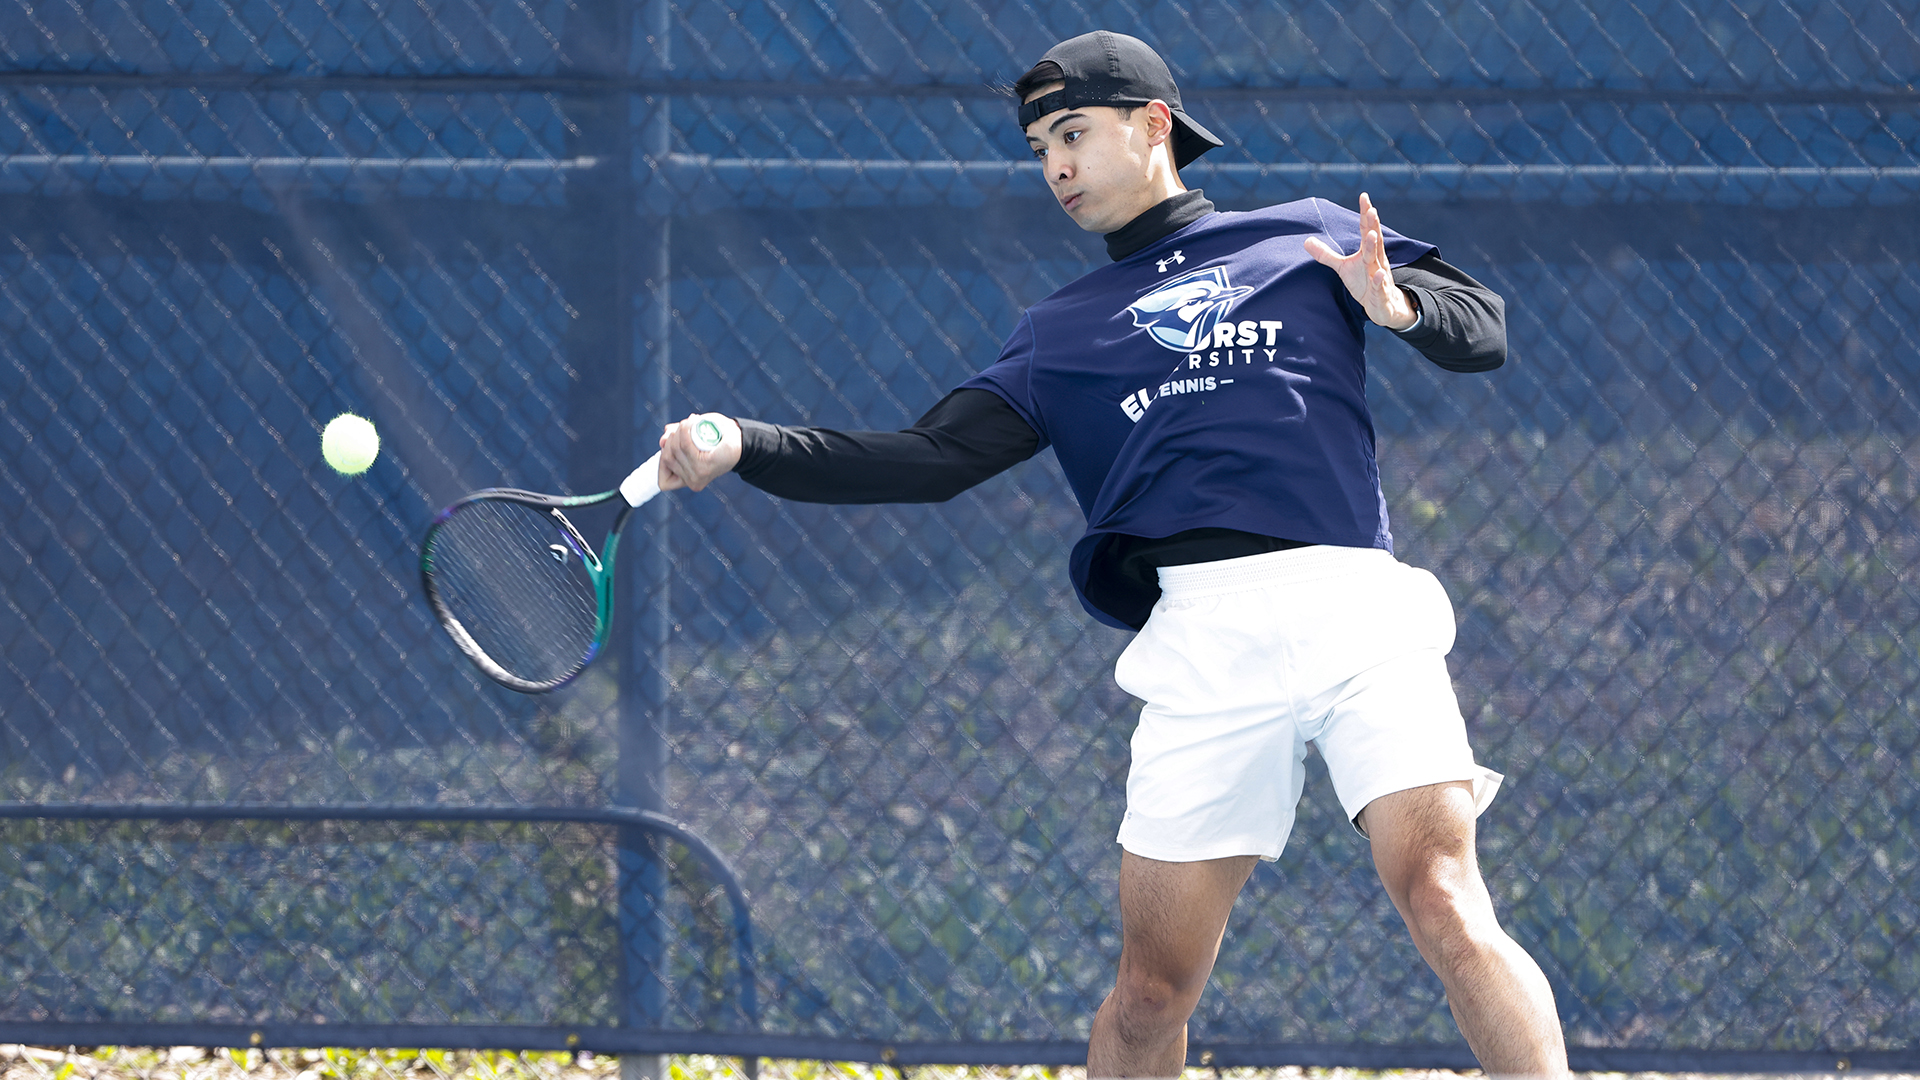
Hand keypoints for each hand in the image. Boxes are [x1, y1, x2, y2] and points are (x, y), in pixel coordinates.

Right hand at [658, 412, 741, 491]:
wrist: (742, 440)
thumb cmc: (717, 439)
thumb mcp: (692, 438)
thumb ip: (676, 440)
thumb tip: (662, 441)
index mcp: (688, 481)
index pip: (663, 481)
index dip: (663, 460)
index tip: (670, 443)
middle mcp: (692, 482)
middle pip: (666, 457)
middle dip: (671, 438)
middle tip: (685, 425)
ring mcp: (697, 475)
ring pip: (673, 449)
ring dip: (679, 430)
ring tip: (692, 422)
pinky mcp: (703, 466)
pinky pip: (684, 445)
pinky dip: (685, 430)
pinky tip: (693, 422)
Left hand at [1302, 191, 1418, 330]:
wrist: (1383, 306)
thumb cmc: (1364, 282)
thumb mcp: (1343, 267)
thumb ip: (1326, 254)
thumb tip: (1306, 241)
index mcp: (1368, 251)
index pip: (1366, 229)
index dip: (1365, 213)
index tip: (1364, 196)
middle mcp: (1376, 260)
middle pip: (1374, 240)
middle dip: (1373, 225)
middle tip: (1371, 209)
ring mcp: (1380, 275)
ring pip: (1378, 260)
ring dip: (1375, 247)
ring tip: (1373, 235)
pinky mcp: (1380, 292)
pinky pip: (1380, 286)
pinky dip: (1380, 280)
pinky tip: (1379, 273)